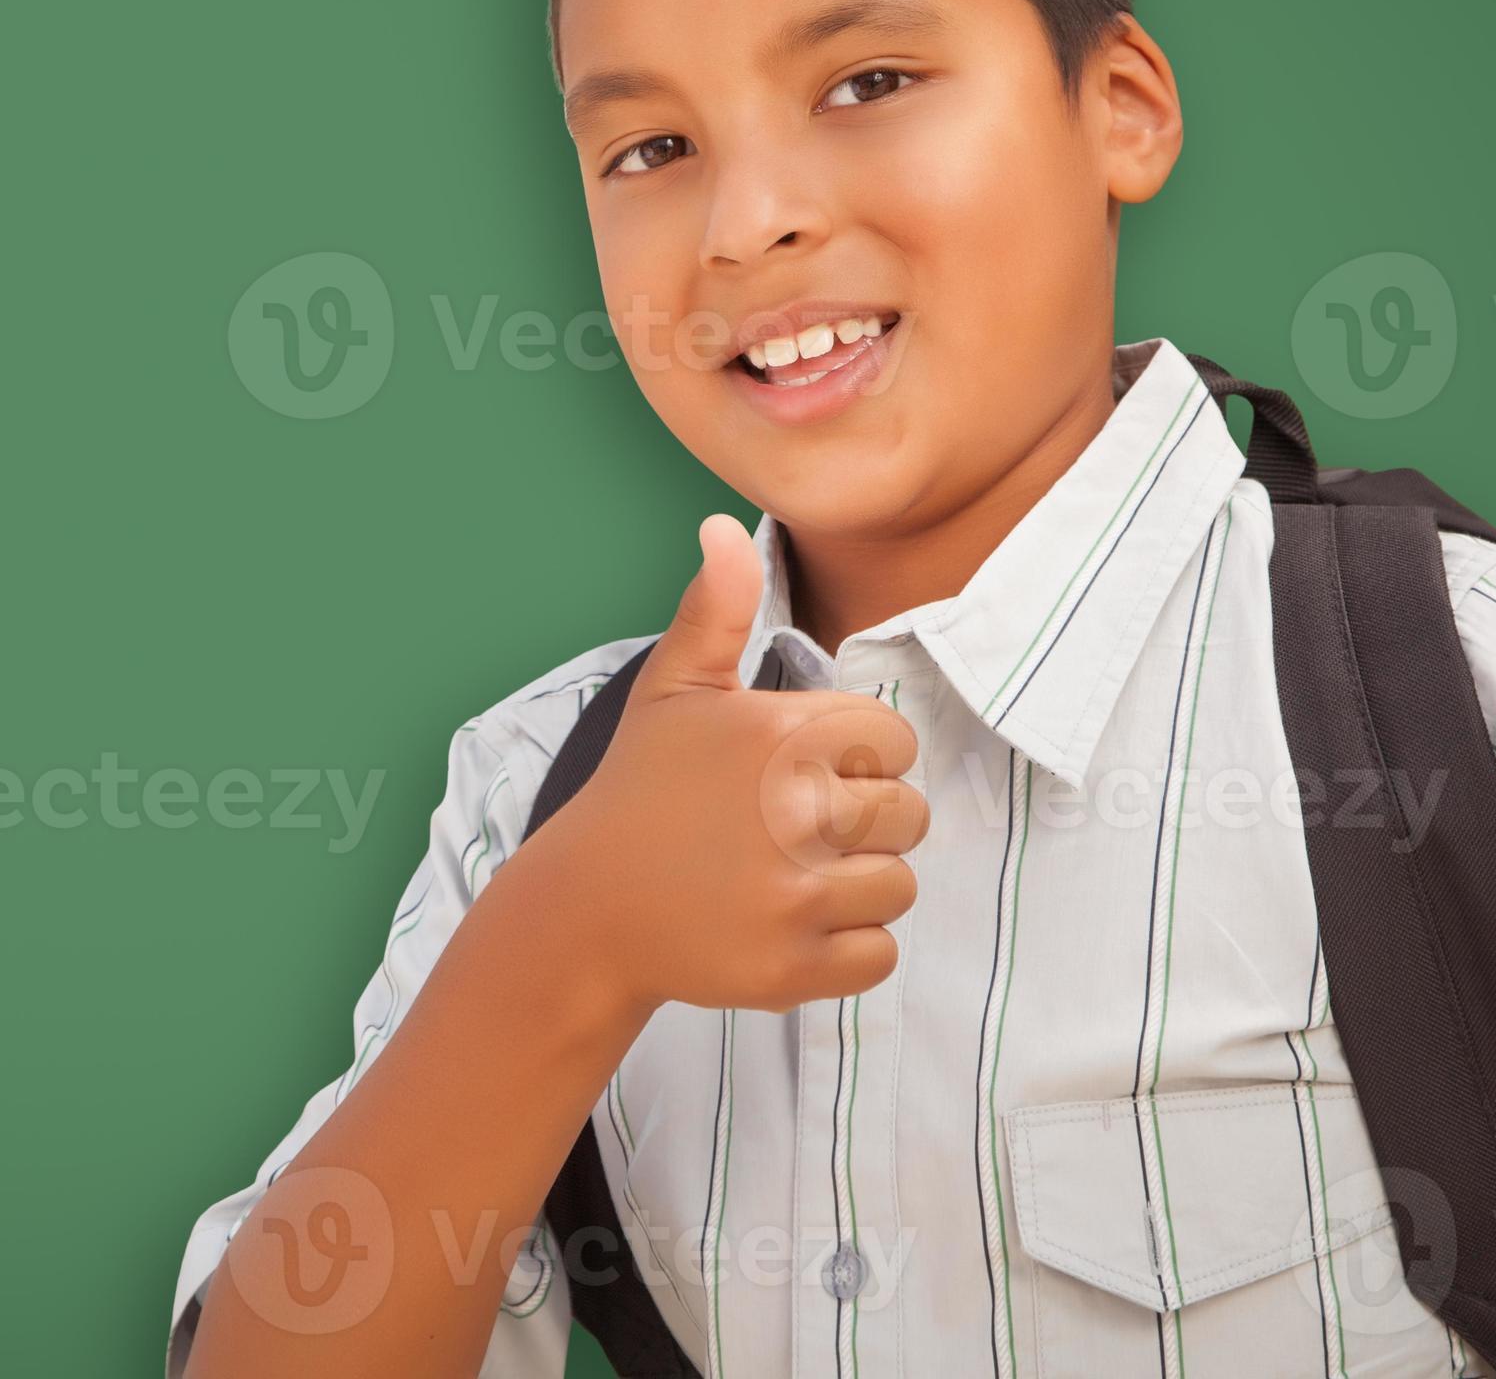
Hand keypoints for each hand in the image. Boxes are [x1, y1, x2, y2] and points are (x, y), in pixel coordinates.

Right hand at [525, 513, 925, 1018]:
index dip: (854, 757)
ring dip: (856, 885)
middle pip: (908, 816)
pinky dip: (844, 947)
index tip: (799, 772)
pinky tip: (787, 922)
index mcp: (778, 739)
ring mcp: (795, 899)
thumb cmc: (641, 790)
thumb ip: (716, 609)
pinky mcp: (794, 969)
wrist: (587, 908)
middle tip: (789, 829)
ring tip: (787, 874)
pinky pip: (879, 954)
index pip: (893, 742)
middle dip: (861, 822)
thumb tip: (723, 526)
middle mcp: (795, 817)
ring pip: (898, 886)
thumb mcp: (672, 689)